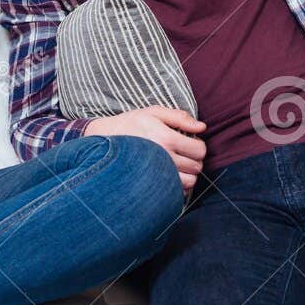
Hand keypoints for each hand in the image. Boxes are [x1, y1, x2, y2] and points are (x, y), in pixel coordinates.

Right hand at [84, 106, 206, 189]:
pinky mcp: (150, 185)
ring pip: (189, 182)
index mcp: (166, 138)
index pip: (199, 150)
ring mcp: (156, 174)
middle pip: (196, 167)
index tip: (189, 143)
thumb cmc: (129, 124)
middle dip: (194, 160)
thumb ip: (179, 116)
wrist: (102, 140)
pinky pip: (175, 192)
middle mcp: (163, 158)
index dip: (198, 146)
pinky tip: (167, 175)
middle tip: (181, 154)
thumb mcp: (153, 112)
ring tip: (176, 165)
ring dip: (187, 174)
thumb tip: (202, 127)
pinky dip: (176, 185)